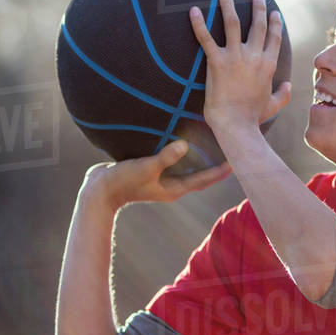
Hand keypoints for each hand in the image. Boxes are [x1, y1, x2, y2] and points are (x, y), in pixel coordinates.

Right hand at [81, 141, 231, 209]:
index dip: (220, 171)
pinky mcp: (153, 173)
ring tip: (214, 147)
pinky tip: (185, 143)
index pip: (203, 180)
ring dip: (201, 160)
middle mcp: (172, 186)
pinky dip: (184, 156)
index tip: (237, 161)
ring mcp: (162, 180)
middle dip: (216, 166)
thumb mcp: (145, 167)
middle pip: (200, 176)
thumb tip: (184, 145)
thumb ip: (165, 157)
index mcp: (174, 189)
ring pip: (189, 170)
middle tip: (232, 152)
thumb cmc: (122, 180)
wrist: (98, 191)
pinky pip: (175, 164)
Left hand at [189, 0, 290, 131]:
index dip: (275, 23)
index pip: (274, 38)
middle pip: (258, 25)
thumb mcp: (273, 106)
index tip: (274, 12)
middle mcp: (254, 57)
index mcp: (268, 65)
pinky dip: (198, 23)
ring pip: (233, 23)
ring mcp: (236, 57)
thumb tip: (288, 85)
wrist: (236, 126)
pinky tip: (192, 10)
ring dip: (229, 4)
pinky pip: (206, 38)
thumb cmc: (252, 118)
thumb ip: (282, 94)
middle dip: (258, 8)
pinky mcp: (217, 62)